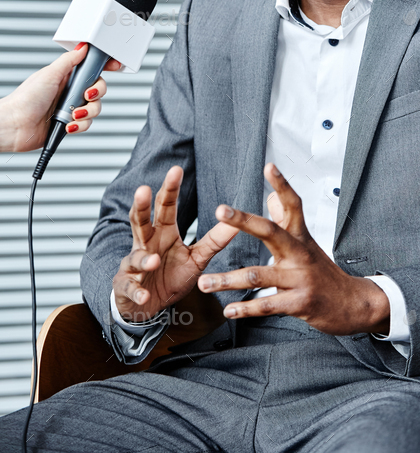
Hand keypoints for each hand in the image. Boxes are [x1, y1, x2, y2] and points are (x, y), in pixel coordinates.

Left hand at [0, 43, 120, 152]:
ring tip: (73, 114)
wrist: (14, 126)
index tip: (114, 65)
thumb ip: (69, 60)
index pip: (91, 69)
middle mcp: (70, 91)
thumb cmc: (25, 99)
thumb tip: (83, 47)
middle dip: (96, 93)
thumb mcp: (49, 74)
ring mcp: (70, 108)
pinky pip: (86, 124)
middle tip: (85, 95)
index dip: (105, 66)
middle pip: (98, 89)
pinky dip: (80, 126)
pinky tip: (68, 125)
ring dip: (87, 112)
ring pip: (95, 108)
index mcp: (67, 76)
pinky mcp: (70, 124)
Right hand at [113, 165, 239, 321]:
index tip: (176, 169)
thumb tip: (236, 223)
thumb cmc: (171, 276)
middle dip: (141, 205)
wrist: (149, 305)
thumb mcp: (197, 258)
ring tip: (153, 259)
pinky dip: (136, 291)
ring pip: (135, 256)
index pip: (165, 206)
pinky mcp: (127, 287)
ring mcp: (134, 265)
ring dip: (142, 258)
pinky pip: (130, 287)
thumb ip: (214, 241)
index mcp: (163, 233)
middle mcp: (146, 244)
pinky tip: (144, 294)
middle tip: (143, 189)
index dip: (170, 189)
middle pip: (141, 221)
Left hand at [197, 163, 389, 336]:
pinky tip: (228, 310)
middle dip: (243, 221)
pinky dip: (244, 309)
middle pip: (271, 231)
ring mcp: (299, 279)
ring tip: (204, 283)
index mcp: (301, 237)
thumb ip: (286, 222)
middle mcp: (300, 254)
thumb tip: (270, 197)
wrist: (353, 304)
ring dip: (228, 280)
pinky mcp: (298, 303)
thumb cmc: (324, 272)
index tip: (269, 166)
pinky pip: (266, 305)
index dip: (282, 185)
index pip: (293, 204)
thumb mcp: (307, 244)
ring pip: (258, 276)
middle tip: (220, 210)